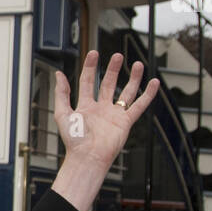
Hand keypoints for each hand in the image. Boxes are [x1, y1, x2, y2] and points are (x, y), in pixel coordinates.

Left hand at [49, 50, 158, 210]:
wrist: (88, 157)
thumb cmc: (74, 140)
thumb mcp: (62, 113)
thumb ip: (61, 93)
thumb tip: (58, 74)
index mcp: (85, 105)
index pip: (88, 81)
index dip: (91, 67)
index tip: (94, 53)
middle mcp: (101, 108)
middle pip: (109, 84)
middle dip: (113, 69)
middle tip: (117, 56)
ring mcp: (114, 114)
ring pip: (126, 92)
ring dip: (132, 78)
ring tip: (137, 64)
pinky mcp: (126, 122)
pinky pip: (139, 105)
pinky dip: (148, 94)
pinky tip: (153, 83)